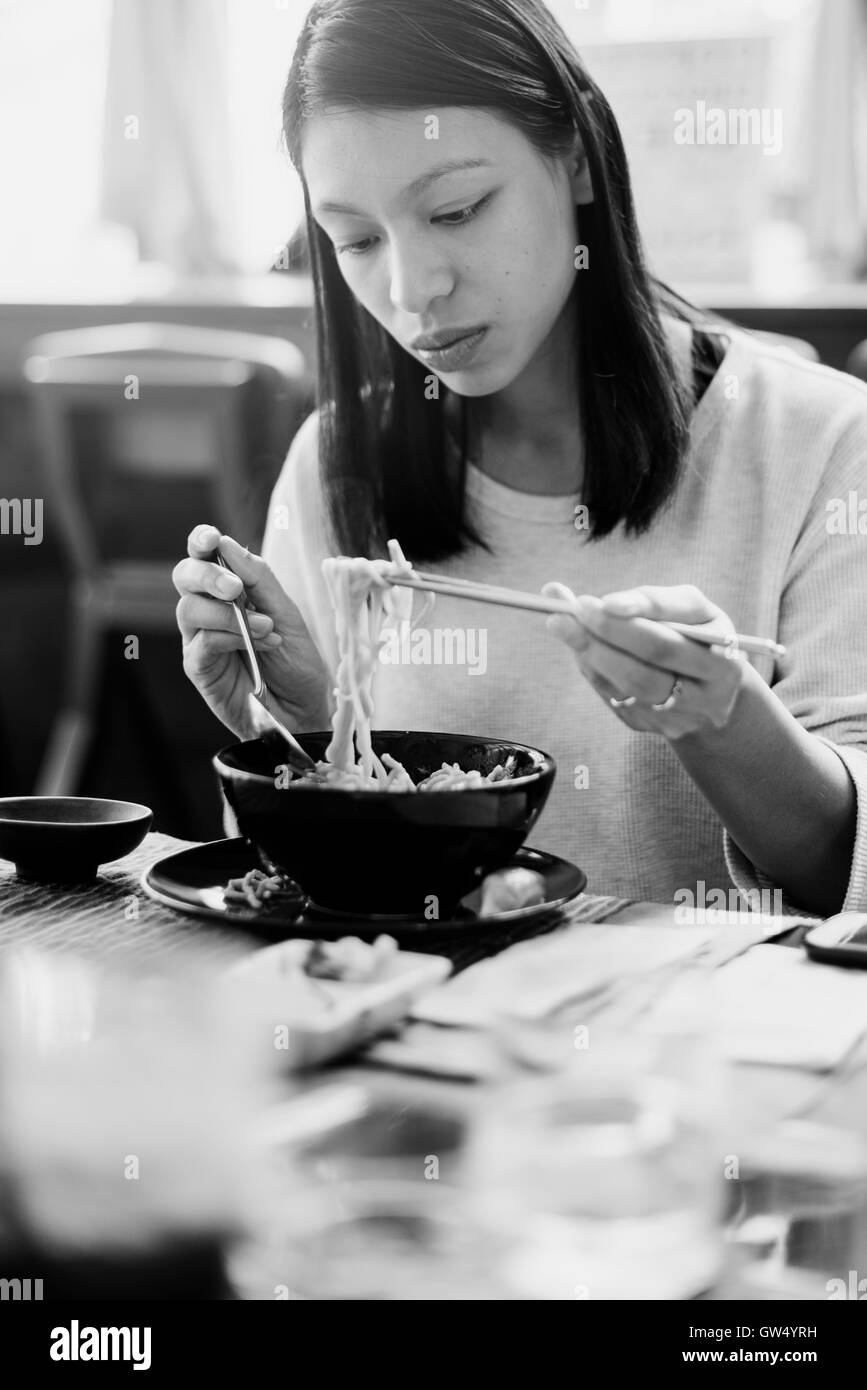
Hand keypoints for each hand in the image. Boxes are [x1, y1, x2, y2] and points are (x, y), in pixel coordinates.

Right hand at [173, 524, 329, 739]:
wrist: (305, 711)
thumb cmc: (296, 663)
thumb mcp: (287, 613)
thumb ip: (258, 579)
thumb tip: (228, 545)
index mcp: (229, 592)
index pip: (203, 557)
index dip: (200, 542)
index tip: (210, 538)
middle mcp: (208, 611)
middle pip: (184, 577)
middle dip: (207, 575)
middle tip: (235, 589)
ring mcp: (200, 640)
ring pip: (188, 609)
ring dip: (228, 615)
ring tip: (266, 629)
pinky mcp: (199, 668)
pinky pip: (201, 643)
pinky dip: (229, 638)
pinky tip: (256, 646)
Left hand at [543, 582, 746, 739]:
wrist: (714, 699)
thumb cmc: (695, 638)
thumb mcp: (690, 612)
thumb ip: (648, 600)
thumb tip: (582, 598)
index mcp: (724, 652)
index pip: (682, 628)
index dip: (643, 612)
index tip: (606, 601)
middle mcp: (709, 688)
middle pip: (655, 656)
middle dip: (611, 630)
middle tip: (574, 607)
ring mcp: (682, 714)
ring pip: (631, 683)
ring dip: (592, 651)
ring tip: (562, 623)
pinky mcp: (654, 727)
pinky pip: (616, 698)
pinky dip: (594, 669)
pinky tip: (579, 648)